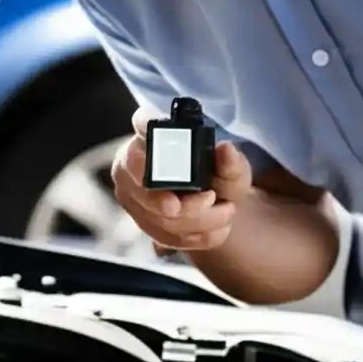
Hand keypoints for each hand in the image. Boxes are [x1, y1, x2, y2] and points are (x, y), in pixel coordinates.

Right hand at [111, 106, 253, 250]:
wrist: (211, 205)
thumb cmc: (215, 177)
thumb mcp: (231, 169)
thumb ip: (232, 162)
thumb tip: (226, 150)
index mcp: (152, 133)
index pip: (142, 124)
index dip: (148, 128)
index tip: (158, 140)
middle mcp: (131, 160)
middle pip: (146, 183)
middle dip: (183, 201)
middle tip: (211, 199)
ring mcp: (130, 192)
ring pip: (157, 215)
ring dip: (198, 221)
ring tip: (226, 213)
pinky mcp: (137, 219)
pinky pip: (162, 235)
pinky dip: (195, 237)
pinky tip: (217, 230)